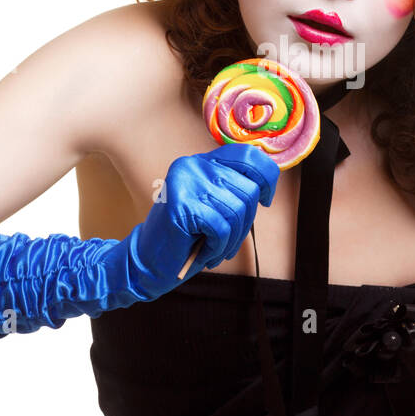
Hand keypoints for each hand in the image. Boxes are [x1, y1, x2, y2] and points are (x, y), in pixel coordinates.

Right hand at [129, 143, 279, 296]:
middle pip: (248, 190)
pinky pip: (221, 228)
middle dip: (246, 223)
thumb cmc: (186, 237)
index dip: (267, 177)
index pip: (248, 155)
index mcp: (203, 161)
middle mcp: (194, 165)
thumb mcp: (213, 205)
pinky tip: (205, 254)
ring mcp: (187, 183)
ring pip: (237, 211)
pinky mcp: (182, 205)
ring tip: (215, 250)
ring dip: (231, 240)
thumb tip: (266, 186)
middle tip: (227, 240)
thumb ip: (234, 189)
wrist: (147, 261)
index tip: (265, 201)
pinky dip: (218, 247)